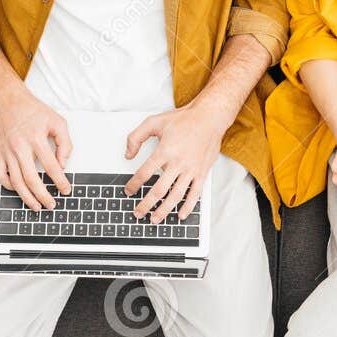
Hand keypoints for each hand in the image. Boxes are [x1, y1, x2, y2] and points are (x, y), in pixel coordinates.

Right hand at [0, 82, 72, 210]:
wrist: (7, 100)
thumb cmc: (33, 110)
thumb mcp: (57, 121)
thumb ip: (64, 143)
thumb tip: (63, 164)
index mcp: (36, 138)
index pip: (51, 166)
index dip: (60, 181)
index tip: (66, 190)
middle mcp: (20, 147)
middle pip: (31, 179)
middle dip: (43, 196)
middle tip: (51, 205)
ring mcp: (7, 151)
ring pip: (15, 182)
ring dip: (26, 197)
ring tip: (36, 206)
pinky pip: (0, 175)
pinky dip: (8, 186)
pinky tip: (18, 190)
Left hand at [123, 102, 230, 222]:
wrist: (209, 118)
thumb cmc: (184, 120)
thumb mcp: (154, 121)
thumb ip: (136, 137)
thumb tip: (128, 154)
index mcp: (164, 151)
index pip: (145, 173)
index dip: (134, 185)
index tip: (128, 191)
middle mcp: (178, 163)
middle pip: (159, 190)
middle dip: (146, 204)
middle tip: (138, 213)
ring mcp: (191, 170)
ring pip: (176, 196)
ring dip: (164, 210)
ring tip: (155, 219)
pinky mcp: (202, 173)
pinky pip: (195, 194)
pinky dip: (188, 207)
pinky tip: (180, 215)